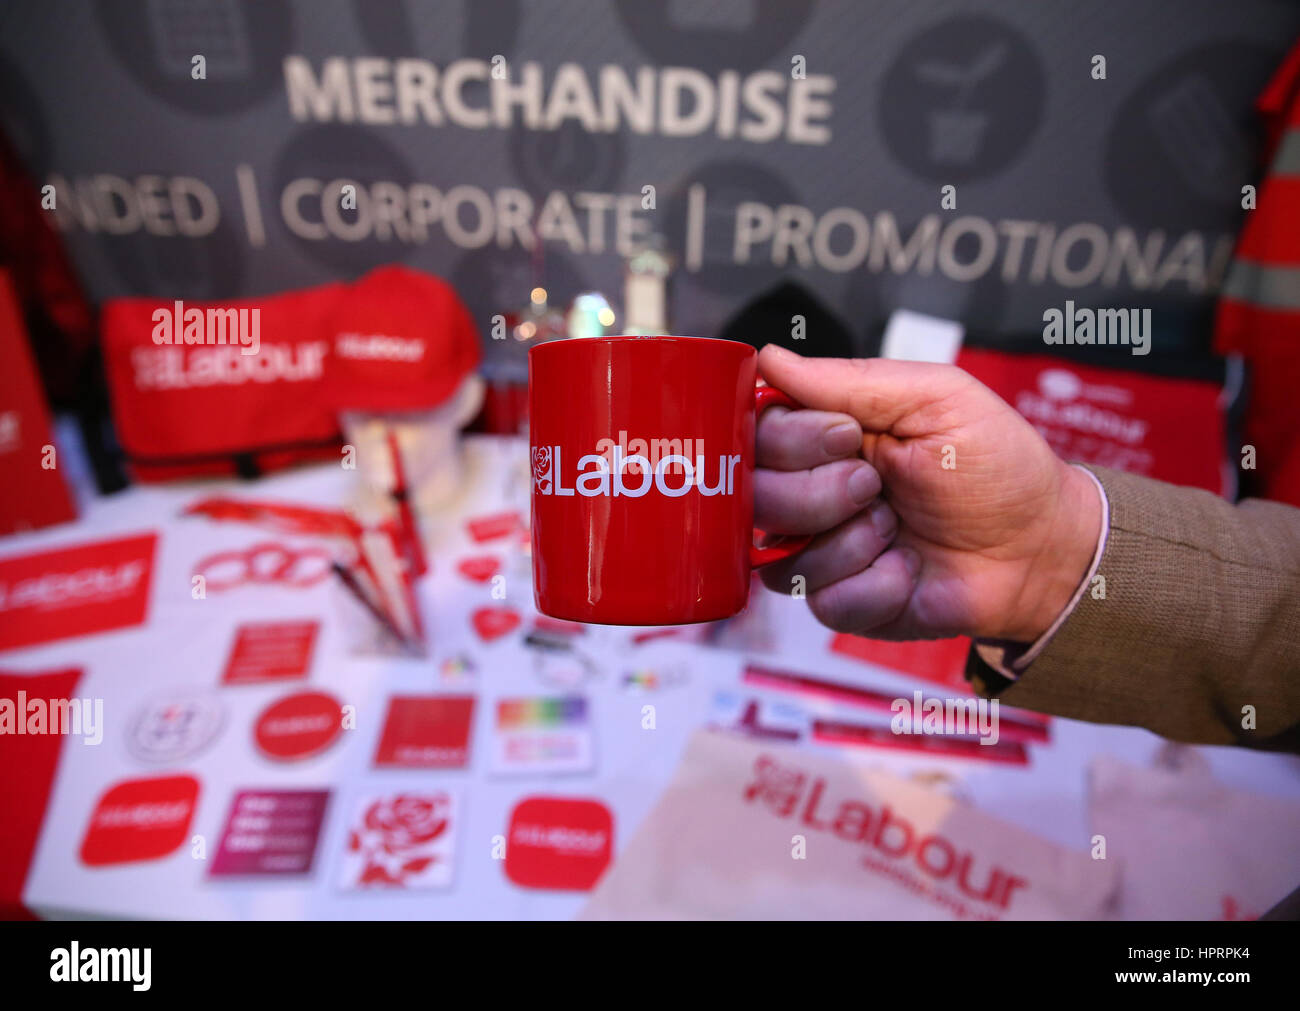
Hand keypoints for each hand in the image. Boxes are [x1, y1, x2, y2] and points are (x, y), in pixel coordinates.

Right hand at [754, 345, 1101, 643]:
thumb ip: (849, 379)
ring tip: (899, 531)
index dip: (790, 439)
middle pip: (756, 497)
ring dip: (855, 543)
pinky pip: (823, 602)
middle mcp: (811, 492)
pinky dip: (875, 587)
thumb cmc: (999, 467)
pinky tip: (907, 572)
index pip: (756, 433)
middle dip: (825, 494)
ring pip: (782, 557)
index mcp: (825, 437)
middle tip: (878, 487)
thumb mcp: (937, 399)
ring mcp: (822, 552)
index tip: (849, 438)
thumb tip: (768, 358)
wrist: (1042, 548)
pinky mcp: (843, 603)